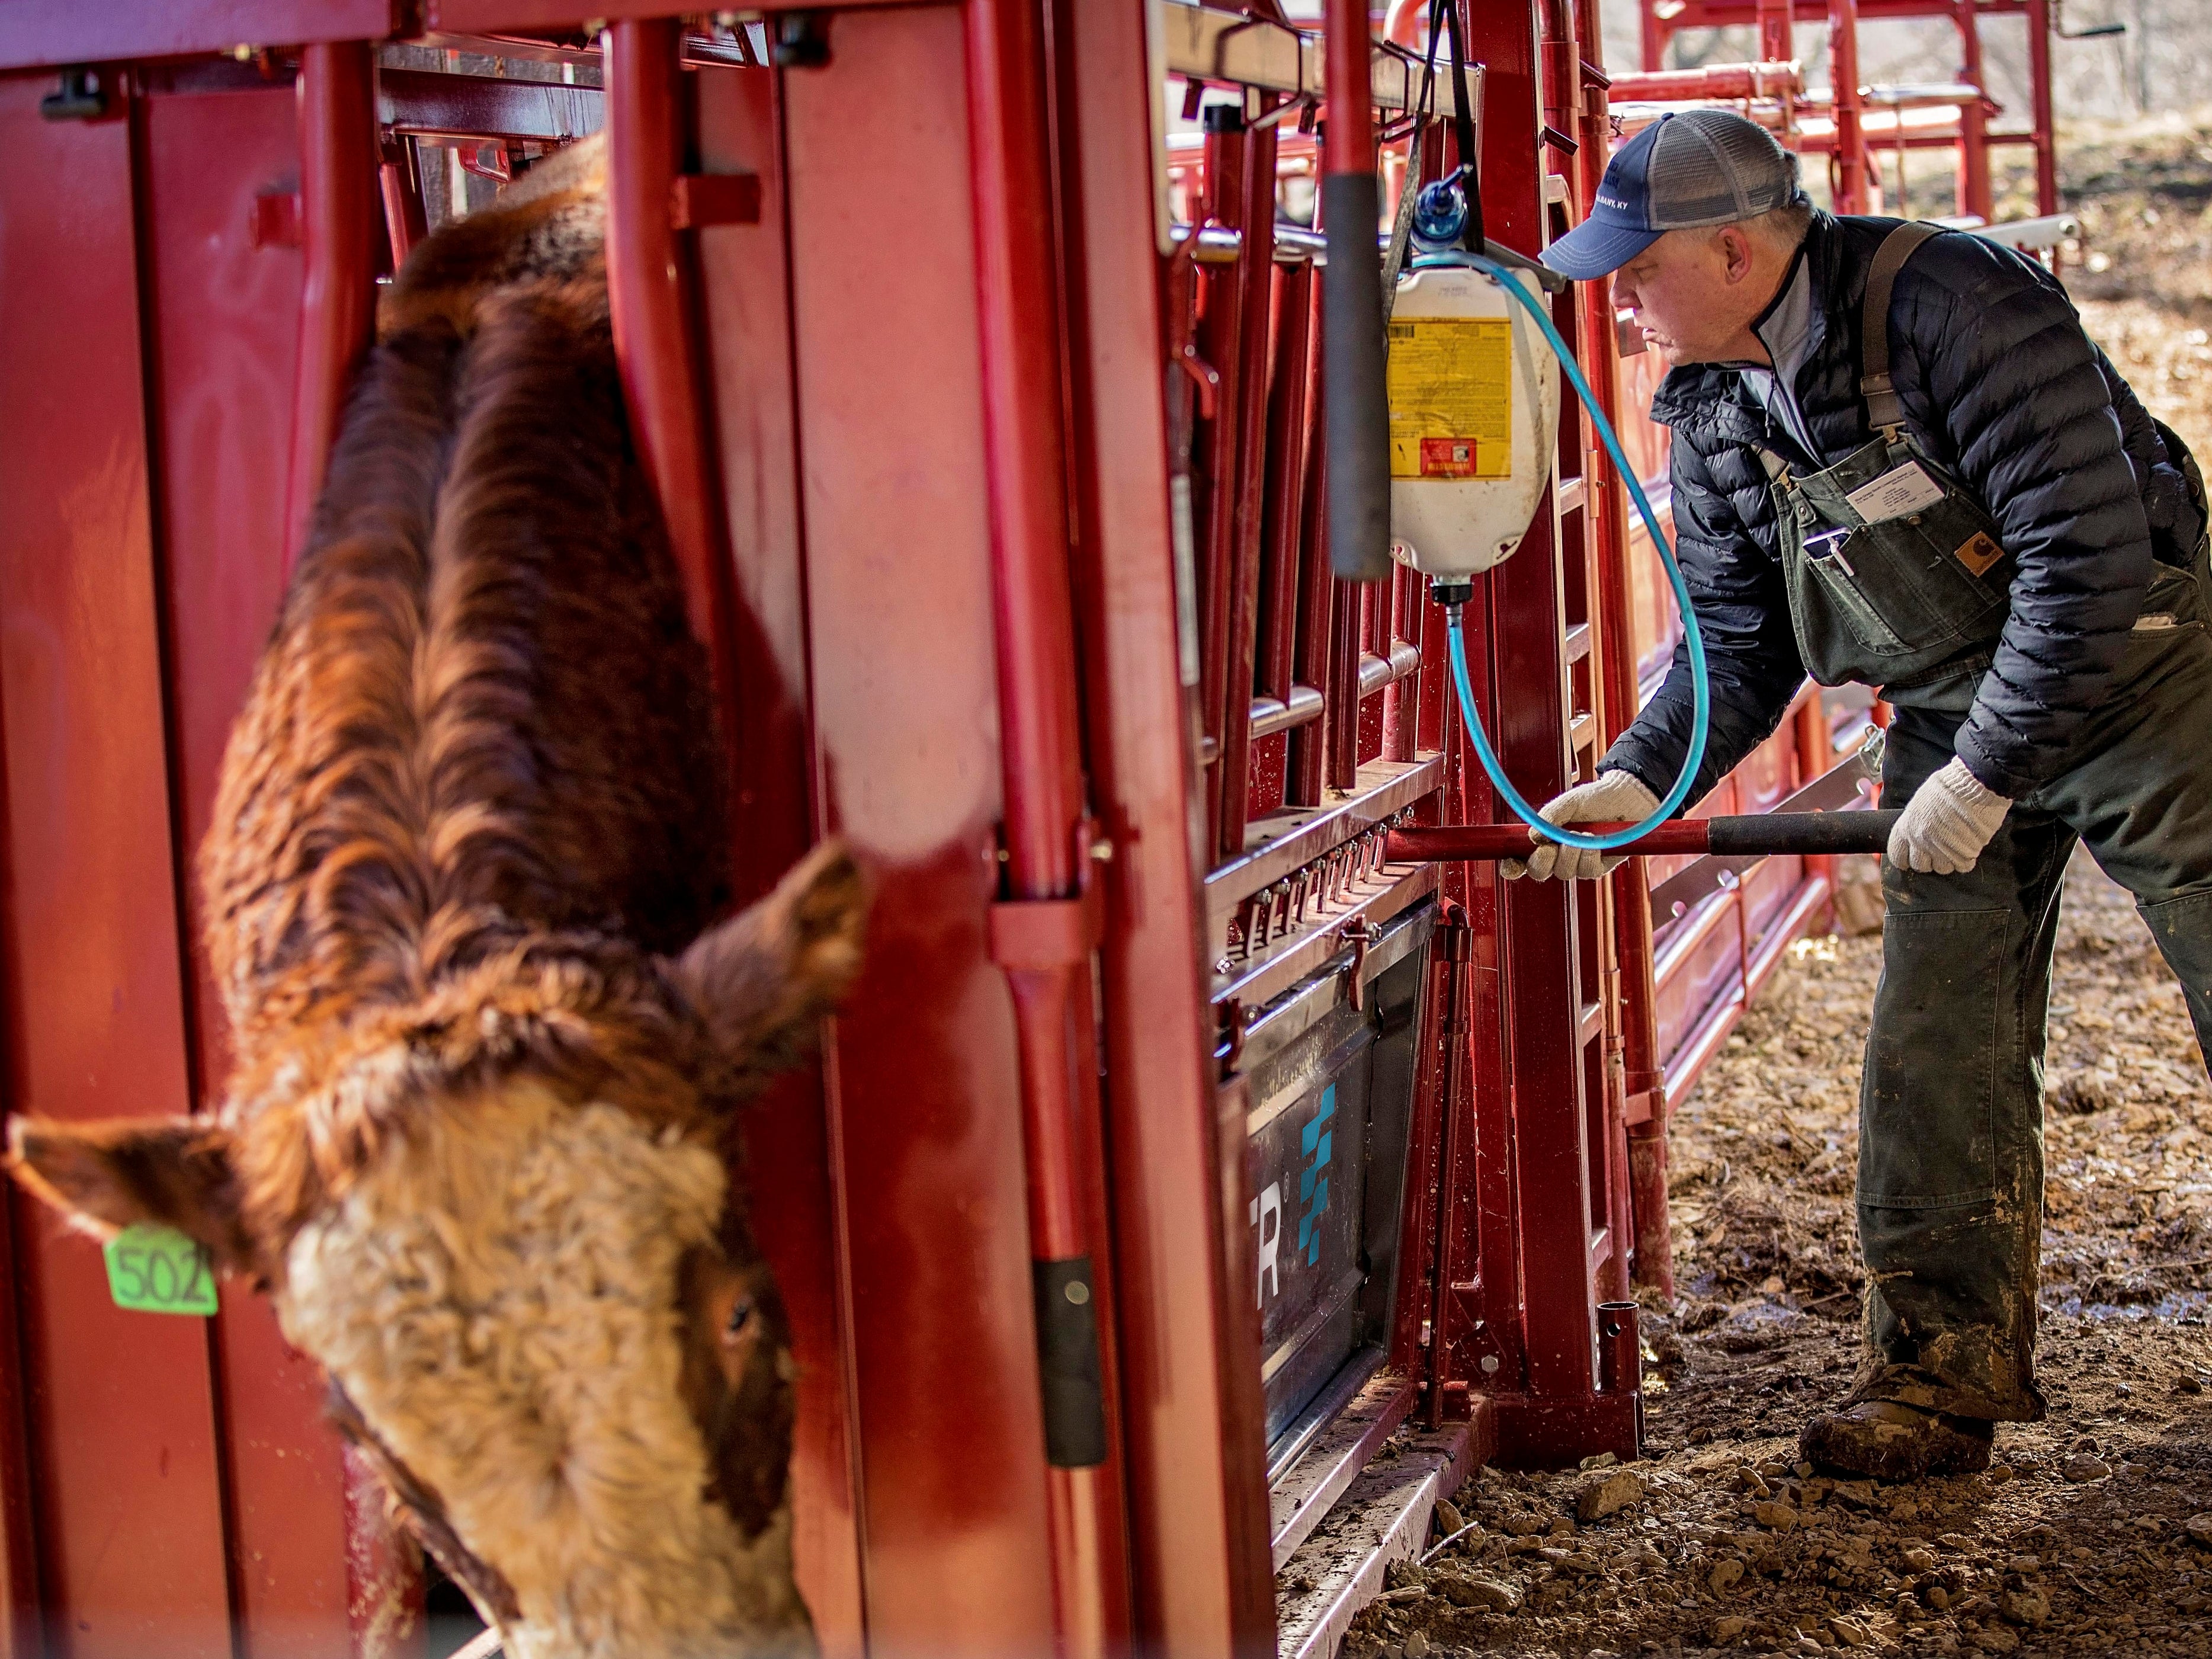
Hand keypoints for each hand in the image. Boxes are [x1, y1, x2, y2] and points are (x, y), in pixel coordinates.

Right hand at [1503, 770, 1661, 881]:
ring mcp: (1576, 864)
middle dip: (1541, 861)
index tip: (1511, 864)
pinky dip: (1587, 855)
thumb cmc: (1595, 800)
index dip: (1512, 866)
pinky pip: (1586, 871)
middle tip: (1549, 848)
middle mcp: (1556, 856)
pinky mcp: (1596, 868)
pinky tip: (1591, 840)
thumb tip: (1533, 836)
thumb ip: (1548, 817)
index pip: (1520, 861)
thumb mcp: (1567, 803)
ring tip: (1579, 833)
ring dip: (1569, 854)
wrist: (1626, 799)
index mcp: (1543, 842)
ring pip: (1563, 872)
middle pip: (1538, 872)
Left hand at [1886, 756, 2009, 873]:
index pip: (1897, 855)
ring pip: (1942, 868)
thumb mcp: (1921, 801)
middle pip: (1920, 866)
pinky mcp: (1965, 851)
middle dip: (1929, 860)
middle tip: (1938, 849)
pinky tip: (1969, 847)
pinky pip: (1963, 865)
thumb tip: (1916, 830)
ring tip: (1956, 845)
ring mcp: (1943, 848)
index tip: (1911, 858)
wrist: (1974, 783)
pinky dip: (1967, 860)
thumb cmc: (1949, 786)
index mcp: (1907, 827)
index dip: (1905, 859)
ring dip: (1949, 860)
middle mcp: (1921, 840)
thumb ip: (1916, 820)